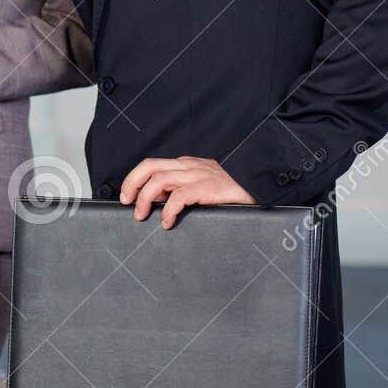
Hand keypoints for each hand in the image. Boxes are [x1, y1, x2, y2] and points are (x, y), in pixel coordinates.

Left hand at [119, 156, 256, 227]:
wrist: (261, 185)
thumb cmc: (233, 189)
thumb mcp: (204, 184)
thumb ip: (183, 189)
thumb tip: (159, 204)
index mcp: (186, 165)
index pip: (151, 165)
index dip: (133, 178)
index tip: (126, 196)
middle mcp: (189, 166)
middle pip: (149, 166)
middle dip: (132, 184)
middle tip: (127, 203)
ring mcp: (199, 175)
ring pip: (160, 180)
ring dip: (145, 199)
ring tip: (142, 216)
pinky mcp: (209, 187)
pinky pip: (180, 196)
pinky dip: (168, 210)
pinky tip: (167, 222)